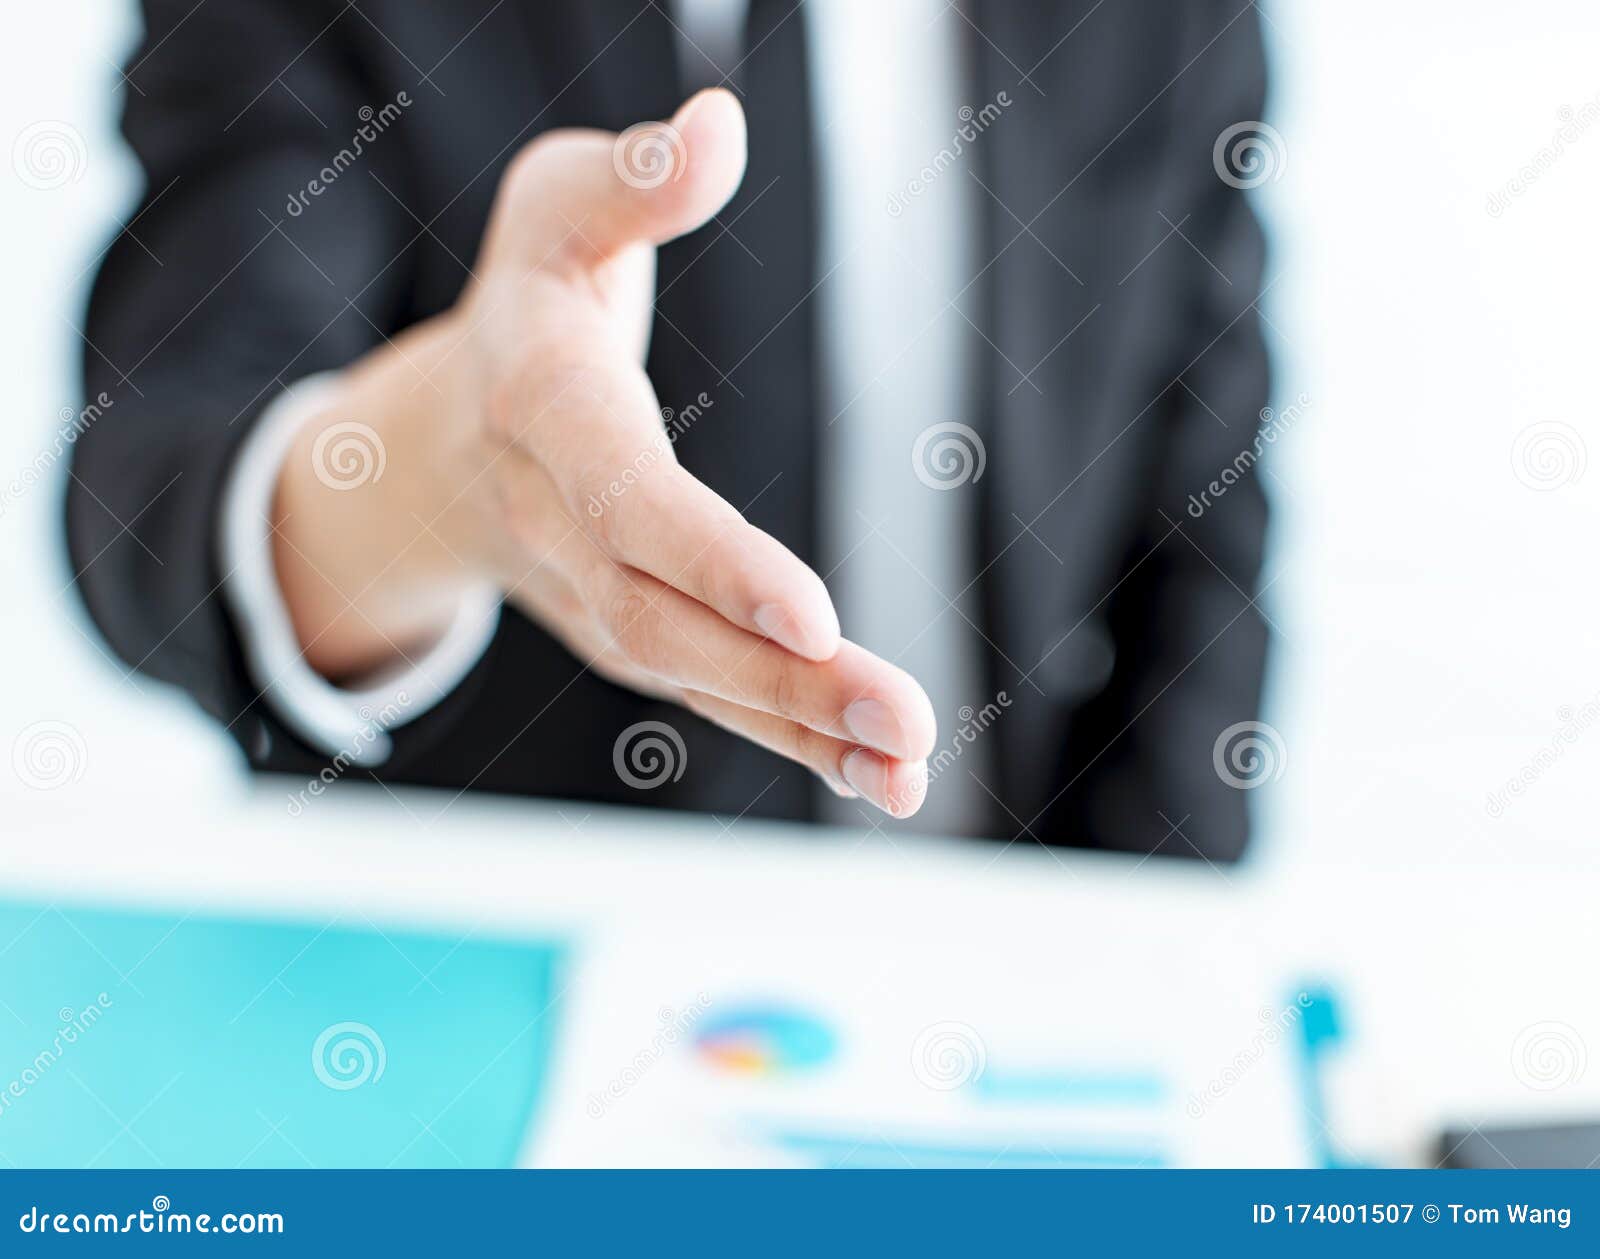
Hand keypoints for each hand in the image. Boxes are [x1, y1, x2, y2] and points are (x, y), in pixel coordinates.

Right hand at [271, 90, 934, 814]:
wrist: (441, 445)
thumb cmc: (528, 304)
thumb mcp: (553, 213)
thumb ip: (631, 183)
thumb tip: (719, 127)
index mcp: (540, 406)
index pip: (624, 495)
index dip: (709, 559)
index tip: (811, 613)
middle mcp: (555, 522)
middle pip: (661, 618)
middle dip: (779, 678)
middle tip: (902, 718)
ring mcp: (588, 594)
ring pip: (691, 677)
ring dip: (803, 728)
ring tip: (909, 762)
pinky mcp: (634, 633)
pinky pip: (711, 697)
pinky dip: (795, 743)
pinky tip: (881, 774)